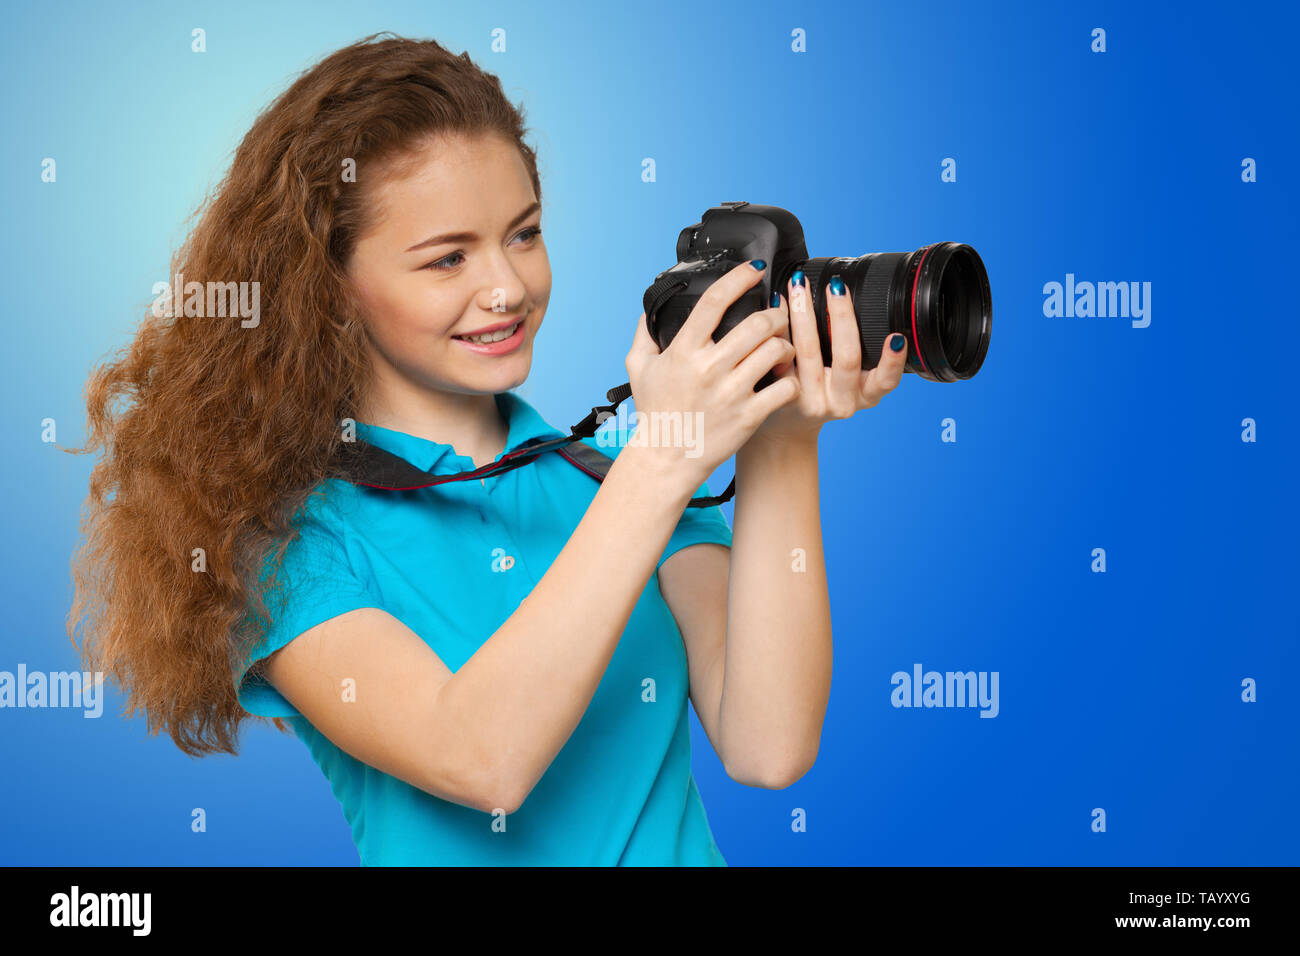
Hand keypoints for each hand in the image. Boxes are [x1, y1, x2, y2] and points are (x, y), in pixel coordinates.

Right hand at [624, 260, 800, 488]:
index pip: (714, 302)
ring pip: (777, 351)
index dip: (739, 278)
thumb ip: (645, 333)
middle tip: (779, 316)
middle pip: (758, 323)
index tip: (754, 269)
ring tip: (784, 348)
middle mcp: (709, 368)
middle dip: (776, 314)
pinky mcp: (749, 416)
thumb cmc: (656, 413)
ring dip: (786, 345)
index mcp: (684, 351)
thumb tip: (651, 307)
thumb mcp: (639, 368)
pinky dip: (792, 380)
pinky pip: (785, 388)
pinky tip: (786, 379)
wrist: (666, 459)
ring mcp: (731, 392)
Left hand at [750, 272, 906, 447]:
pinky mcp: (784, 396)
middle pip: (847, 358)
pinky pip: (782, 355)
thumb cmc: (821, 393)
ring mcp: (812, 401)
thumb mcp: (846, 381)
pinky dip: (779, 327)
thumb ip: (852, 351)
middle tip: (837, 286)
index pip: (887, 381)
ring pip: (808, 352)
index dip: (893, 361)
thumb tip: (848, 295)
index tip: (896, 338)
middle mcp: (842, 401)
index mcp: (865, 395)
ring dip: (804, 314)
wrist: (785, 427)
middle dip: (843, 316)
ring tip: (799, 285)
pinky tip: (775, 306)